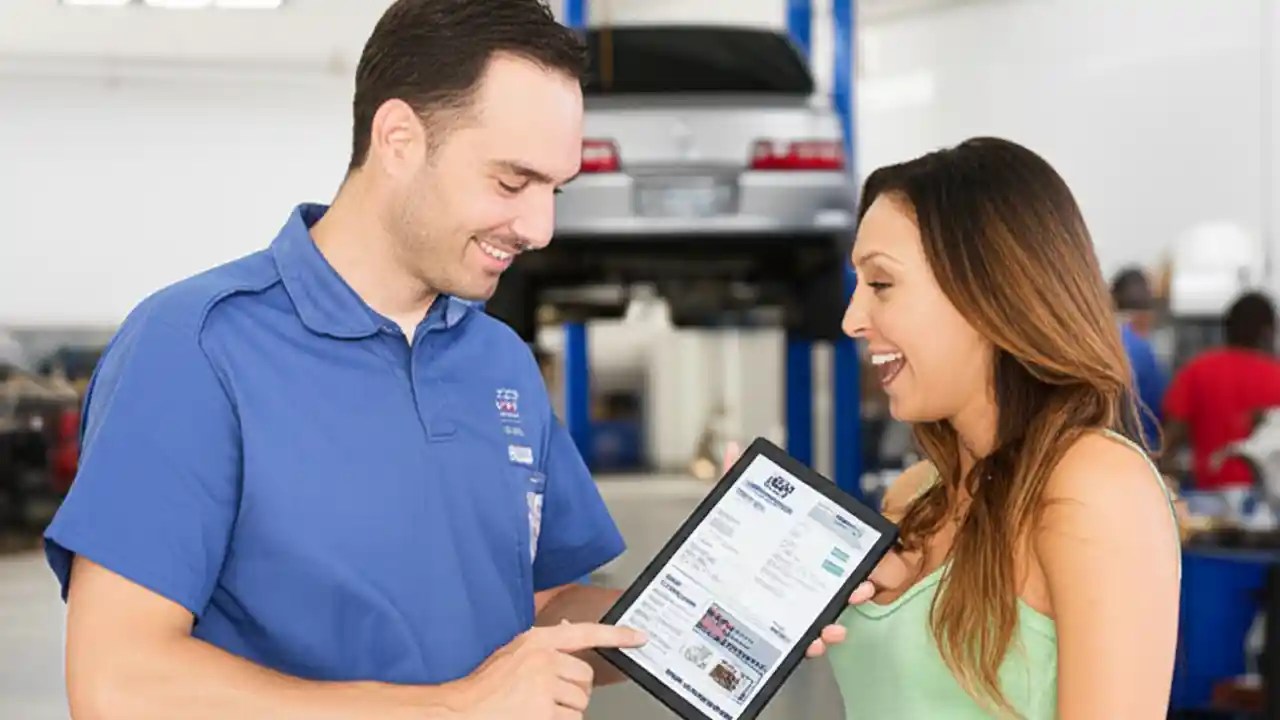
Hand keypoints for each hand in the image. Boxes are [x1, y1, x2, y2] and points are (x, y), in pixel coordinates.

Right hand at [451, 621, 646, 719]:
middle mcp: (544, 659)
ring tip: (537, 710)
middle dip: (573, 691)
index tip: (639, 636)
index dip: (617, 634)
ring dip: (565, 712)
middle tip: (547, 698)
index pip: (586, 632)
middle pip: (585, 677)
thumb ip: (543, 646)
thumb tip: (571, 631)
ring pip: (580, 703)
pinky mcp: (545, 712)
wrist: (460, 712)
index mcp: (537, 641)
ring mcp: (545, 685)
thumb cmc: (485, 687)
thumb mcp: (513, 654)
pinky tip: (537, 719)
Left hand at [719, 442, 909, 658]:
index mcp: (782, 562)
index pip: (821, 562)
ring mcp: (778, 618)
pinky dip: (805, 648)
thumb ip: (728, 484)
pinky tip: (810, 645)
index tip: (862, 565)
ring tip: (832, 629)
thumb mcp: (719, 520)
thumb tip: (734, 448)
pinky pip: (790, 648)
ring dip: (830, 627)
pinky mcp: (764, 641)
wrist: (677, 599)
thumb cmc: (707, 556)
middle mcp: (786, 592)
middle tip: (860, 589)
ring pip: (813, 624)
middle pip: (826, 593)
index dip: (846, 563)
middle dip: (850, 593)